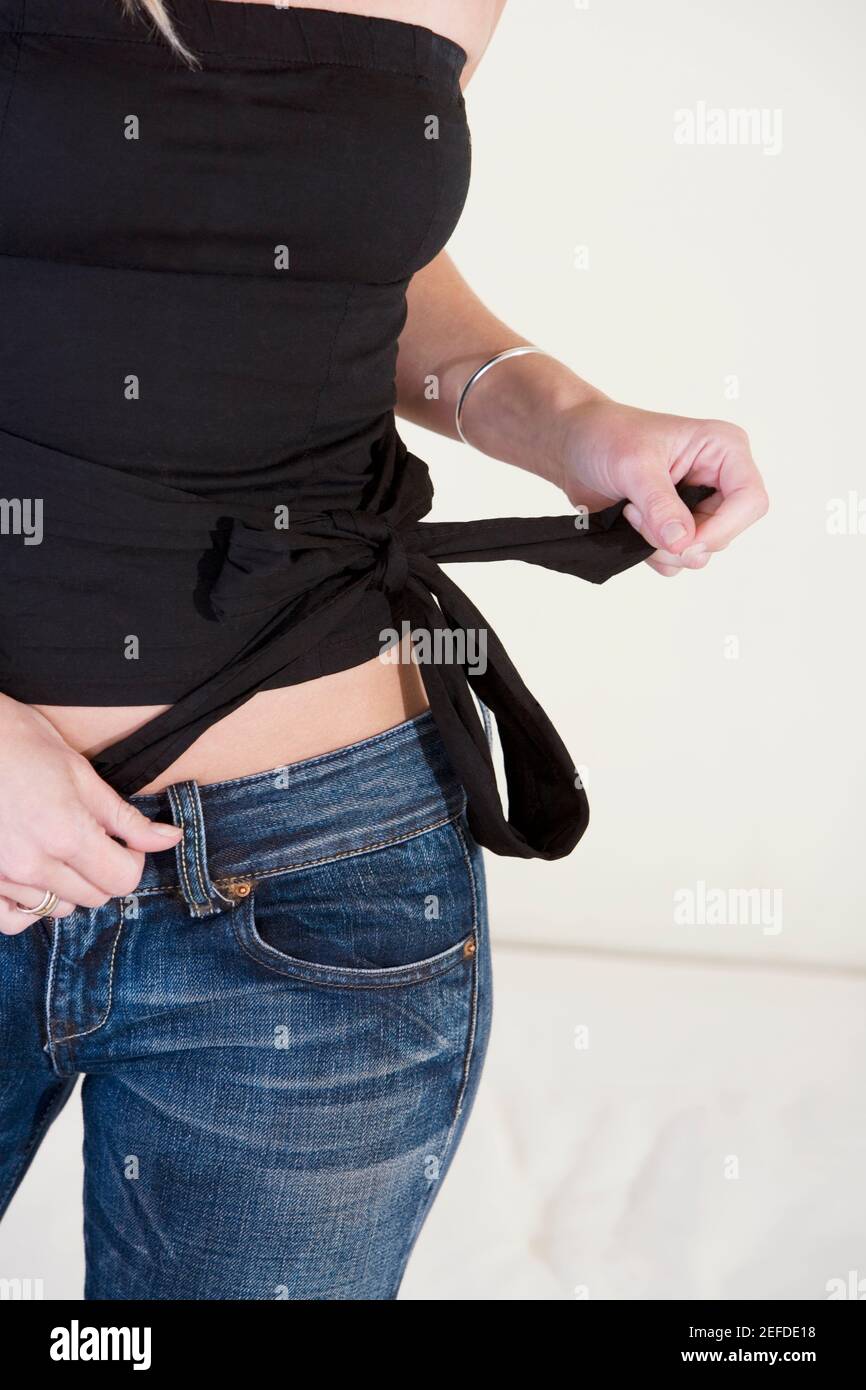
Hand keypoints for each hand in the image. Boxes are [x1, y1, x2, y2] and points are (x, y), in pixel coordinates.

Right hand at [0, 696, 182, 935]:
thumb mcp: (81, 774)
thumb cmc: (23, 743)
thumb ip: (126, 818)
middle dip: (103, 871)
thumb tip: (170, 839)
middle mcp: (33, 864)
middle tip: (90, 840)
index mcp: (66, 833)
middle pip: (94, 897)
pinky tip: (33, 882)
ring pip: (57, 908)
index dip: (131, 859)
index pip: (122, 880)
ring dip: (67, 887)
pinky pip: (13, 920)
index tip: (121, 839)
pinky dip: (28, 908)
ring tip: (57, 852)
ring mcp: (2, 877)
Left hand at [556, 398, 768, 574]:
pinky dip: (651, 552)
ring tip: (632, 512)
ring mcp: (698, 506)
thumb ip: (661, 506)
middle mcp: (719, 480)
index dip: (721, 529)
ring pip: (700, 552)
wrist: (575, 445)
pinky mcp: (676, 527)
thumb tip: (683, 543)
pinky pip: (677, 559)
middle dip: (679, 539)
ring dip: (661, 546)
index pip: (750, 502)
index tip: (681, 541)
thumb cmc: (607, 435)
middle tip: (638, 516)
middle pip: (725, 535)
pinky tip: (630, 523)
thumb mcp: (635, 466)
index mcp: (724, 451)